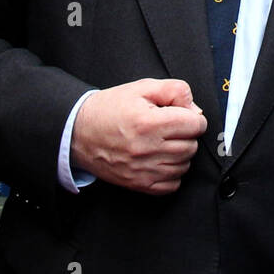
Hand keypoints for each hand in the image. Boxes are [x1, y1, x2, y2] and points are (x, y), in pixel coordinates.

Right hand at [71, 79, 206, 194]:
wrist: (78, 132)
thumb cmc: (109, 109)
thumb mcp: (142, 88)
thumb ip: (174, 91)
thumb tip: (195, 109)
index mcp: (149, 122)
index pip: (195, 124)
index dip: (193, 117)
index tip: (184, 115)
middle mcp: (147, 148)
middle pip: (192, 146)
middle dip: (187, 135)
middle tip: (172, 128)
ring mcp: (143, 169)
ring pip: (184, 165)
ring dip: (181, 153)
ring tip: (164, 142)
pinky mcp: (138, 184)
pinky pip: (172, 185)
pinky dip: (172, 173)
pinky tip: (161, 159)